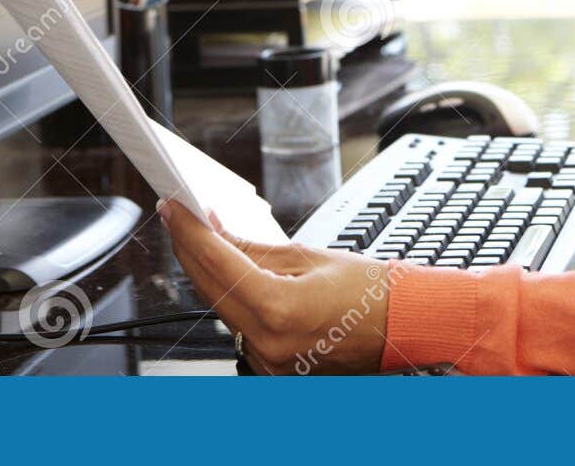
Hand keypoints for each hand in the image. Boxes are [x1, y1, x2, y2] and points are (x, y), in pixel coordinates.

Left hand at [160, 199, 390, 374]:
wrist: (400, 329)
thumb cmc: (369, 293)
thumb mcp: (309, 258)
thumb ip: (255, 250)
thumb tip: (218, 232)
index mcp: (278, 311)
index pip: (217, 265)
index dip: (190, 232)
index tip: (173, 207)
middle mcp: (266, 344)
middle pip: (209, 290)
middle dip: (190, 250)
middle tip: (178, 216)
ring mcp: (266, 361)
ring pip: (219, 309)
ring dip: (206, 273)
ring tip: (198, 237)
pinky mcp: (270, 367)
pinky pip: (237, 325)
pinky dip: (228, 296)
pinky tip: (225, 271)